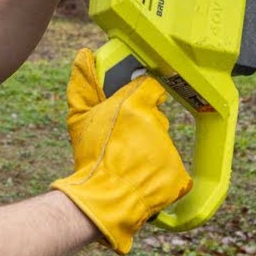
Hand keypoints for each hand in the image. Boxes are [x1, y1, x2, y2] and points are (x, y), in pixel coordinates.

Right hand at [51, 49, 191, 254]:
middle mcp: (156, 123)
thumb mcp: (78, 118)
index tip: (133, 105)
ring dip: (149, 152)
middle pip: (156, 118)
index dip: (141, 96)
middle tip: (122, 143)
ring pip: (162, 144)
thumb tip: (84, 55)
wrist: (101, 200)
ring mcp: (169, 150)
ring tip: (128, 164)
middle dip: (142, 128)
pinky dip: (161, 175)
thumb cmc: (89, 157)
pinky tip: (142, 179)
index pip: (151, 87)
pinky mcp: (177, 174)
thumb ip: (82, 85)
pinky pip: (173, 170)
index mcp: (135, 105)